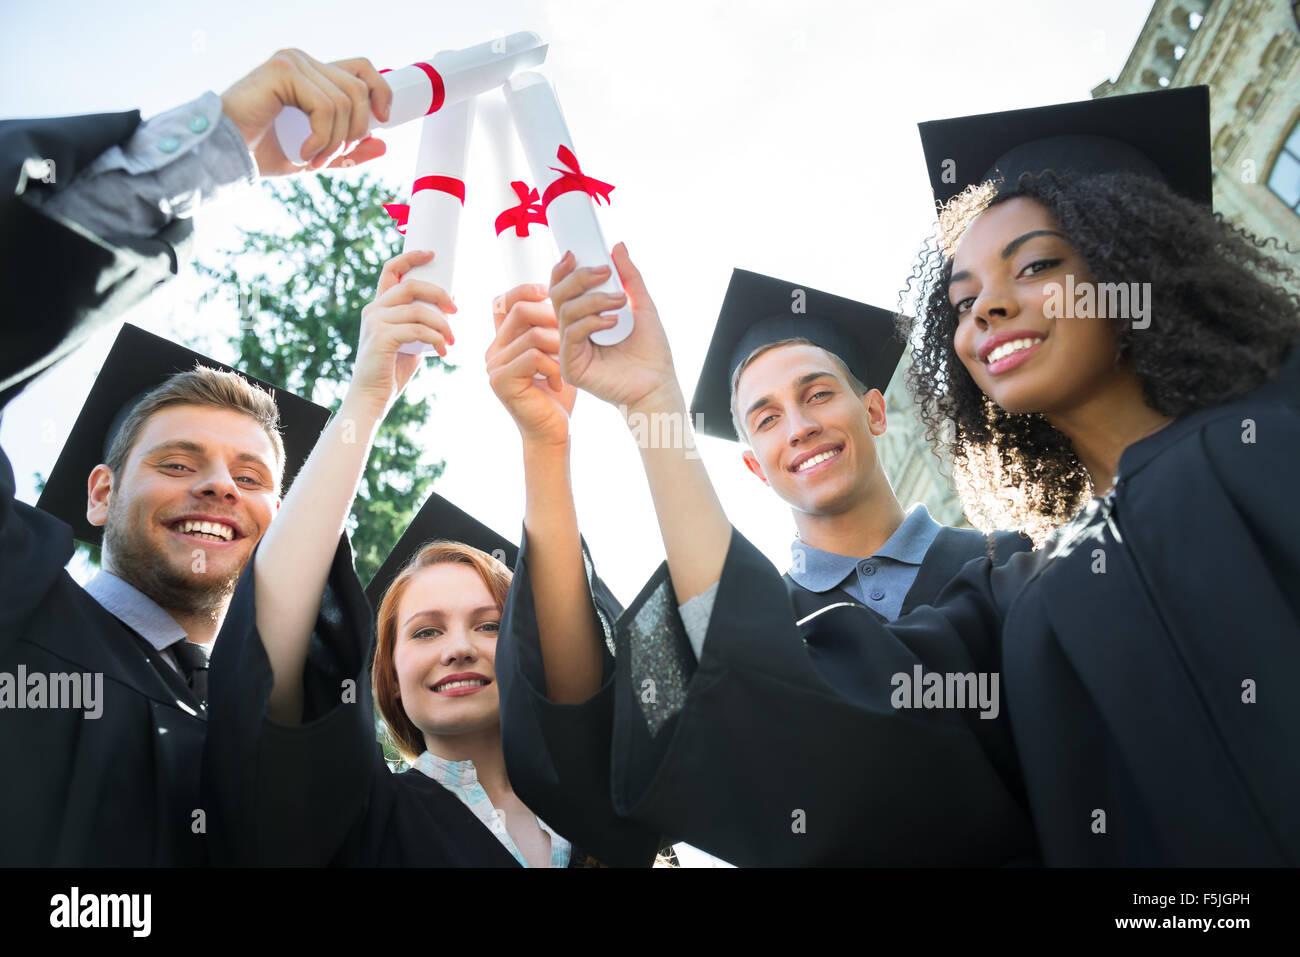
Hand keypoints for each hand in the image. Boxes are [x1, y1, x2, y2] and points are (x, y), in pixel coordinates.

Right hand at [220, 49, 391, 174]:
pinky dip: (322, 138)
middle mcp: (303, 62)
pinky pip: (325, 106)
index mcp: (311, 75)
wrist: (223, 155)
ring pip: (345, 101)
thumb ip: (346, 149)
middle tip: (330, 158)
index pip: (361, 70)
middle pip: (359, 88)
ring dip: (336, 141)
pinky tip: (304, 153)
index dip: (380, 92)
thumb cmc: (259, 152)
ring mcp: (292, 62)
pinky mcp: (282, 70)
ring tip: (314, 160)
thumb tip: (383, 145)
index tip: (381, 122)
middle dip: (354, 131)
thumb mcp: (314, 154)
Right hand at [345, 250, 454, 417]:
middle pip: (411, 286)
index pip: (391, 271)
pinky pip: (417, 330)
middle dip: (439, 294)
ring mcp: (375, 322)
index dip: (411, 257)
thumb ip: (422, 322)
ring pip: (418, 310)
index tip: (432, 254)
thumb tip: (450, 303)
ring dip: (442, 324)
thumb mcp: (411, 340)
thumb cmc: (392, 370)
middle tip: (456, 309)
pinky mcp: (381, 337)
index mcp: (379, 307)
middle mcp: (373, 310)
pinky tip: (444, 351)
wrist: (372, 398)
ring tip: (452, 340)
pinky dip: (436, 339)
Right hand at [486, 284, 576, 447]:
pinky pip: (532, 356)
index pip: (506, 300)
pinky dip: (553, 365)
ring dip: (559, 342)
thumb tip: (563, 288)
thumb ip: (553, 325)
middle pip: (520, 310)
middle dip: (554, 312)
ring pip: (531, 333)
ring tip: (571, 358)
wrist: (553, 431)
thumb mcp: (558, 351)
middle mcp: (495, 349)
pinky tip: (561, 380)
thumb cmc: (559, 392)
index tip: (553, 292)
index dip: (527, 289)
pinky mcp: (501, 381)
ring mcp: (495, 365)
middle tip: (579, 324)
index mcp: (505, 339)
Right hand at [549, 242, 678, 414]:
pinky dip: (591, 322)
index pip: (563, 289)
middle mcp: (573, 332)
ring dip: (593, 300)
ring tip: (619, 302)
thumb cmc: (650, 352)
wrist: (658, 384)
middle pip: (558, 295)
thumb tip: (617, 247)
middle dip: (579, 278)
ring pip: (565, 311)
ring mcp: (570, 349)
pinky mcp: (570, 367)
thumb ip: (628, 277)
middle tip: (604, 272)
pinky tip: (613, 322)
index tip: (575, 253)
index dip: (563, 269)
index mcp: (584, 317)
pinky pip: (570, 334)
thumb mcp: (642, 306)